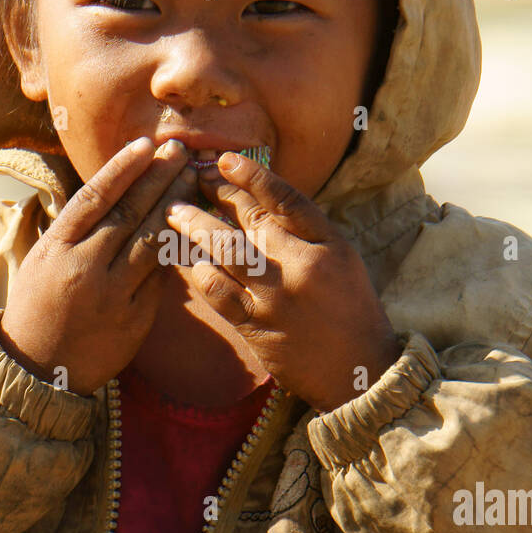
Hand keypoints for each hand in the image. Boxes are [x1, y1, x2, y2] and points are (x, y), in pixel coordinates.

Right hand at [0, 138, 197, 395]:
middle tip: (181, 151)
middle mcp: (83, 268)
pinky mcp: (134, 319)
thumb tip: (113, 190)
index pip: (94, 198)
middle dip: (158, 177)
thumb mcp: (43, 261)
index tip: (146, 144)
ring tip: (192, 179)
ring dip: (175, 206)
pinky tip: (193, 225)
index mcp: (55, 249)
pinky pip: (160, 277)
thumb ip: (75, 230)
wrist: (39, 371)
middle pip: (129, 213)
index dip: (122, 168)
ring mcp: (112, 294)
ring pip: (151, 241)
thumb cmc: (40, 307)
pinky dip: (176, 249)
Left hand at [164, 151, 401, 412]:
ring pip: (224, 252)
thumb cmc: (349, 309)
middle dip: (214, 195)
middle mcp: (301, 267)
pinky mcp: (256, 328)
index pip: (286, 199)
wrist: (359, 373)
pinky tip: (181, 258)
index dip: (252, 175)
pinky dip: (196, 270)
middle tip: (188, 179)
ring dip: (193, 228)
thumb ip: (305, 229)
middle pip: (249, 220)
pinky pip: (215, 291)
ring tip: (172, 213)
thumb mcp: (340, 259)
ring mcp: (275, 299)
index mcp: (328, 245)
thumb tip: (258, 196)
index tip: (224, 159)